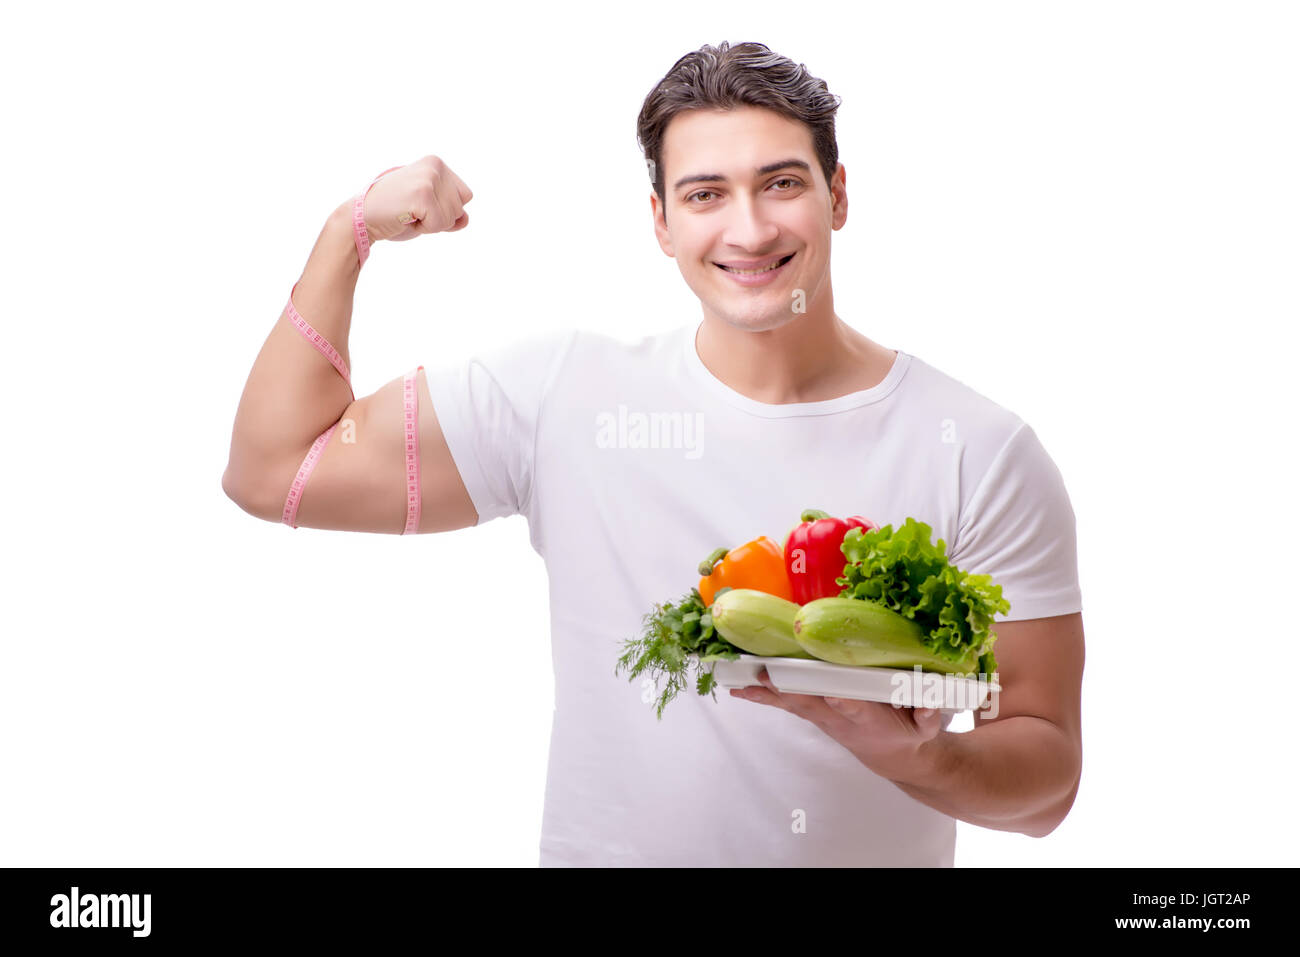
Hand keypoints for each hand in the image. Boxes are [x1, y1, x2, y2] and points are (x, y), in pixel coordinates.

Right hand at [364, 155, 473, 242]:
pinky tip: (406, 217)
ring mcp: (428, 178)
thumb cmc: (392, 213)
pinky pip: (440, 224)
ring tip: (408, 213)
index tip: (420, 205)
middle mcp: (434, 165)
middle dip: (439, 217)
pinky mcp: (422, 194)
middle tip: (412, 210)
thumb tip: (465, 219)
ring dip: (431, 224)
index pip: (465, 195)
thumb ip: (449, 211)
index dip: (445, 209)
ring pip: (452, 217)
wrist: (361, 218)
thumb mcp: (426, 209)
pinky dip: (425, 229)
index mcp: (436, 163)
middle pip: (461, 207)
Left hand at [730, 666, 944, 780]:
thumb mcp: (927, 728)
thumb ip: (927, 716)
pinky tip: (739, 689)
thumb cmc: (909, 733)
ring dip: (767, 693)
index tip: (834, 694)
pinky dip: (764, 696)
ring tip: (739, 681)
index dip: (844, 703)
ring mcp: (824, 716)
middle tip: (766, 675)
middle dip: (789, 690)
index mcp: (868, 719)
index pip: (856, 709)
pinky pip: (786, 703)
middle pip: (811, 703)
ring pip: (792, 702)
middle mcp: (839, 718)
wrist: (894, 756)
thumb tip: (927, 706)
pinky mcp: (815, 712)